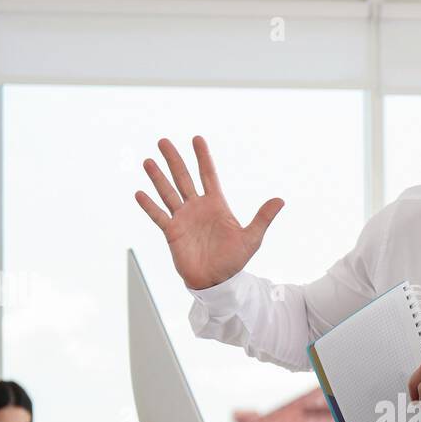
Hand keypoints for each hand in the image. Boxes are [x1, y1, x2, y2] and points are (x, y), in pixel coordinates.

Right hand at [135, 136, 284, 289]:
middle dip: (174, 160)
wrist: (217, 282)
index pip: (208, 175)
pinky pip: (159, 216)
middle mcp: (197, 208)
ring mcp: (183, 219)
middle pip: (184, 178)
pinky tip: (140, 193)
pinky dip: (149, 205)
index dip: (203, 157)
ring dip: (158, 178)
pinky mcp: (172, 232)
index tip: (197, 139)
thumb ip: (263, 218)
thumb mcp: (251, 238)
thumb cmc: (234, 261)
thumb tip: (280, 200)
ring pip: (168, 193)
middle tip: (164, 141)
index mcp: (216, 205)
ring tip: (148, 161)